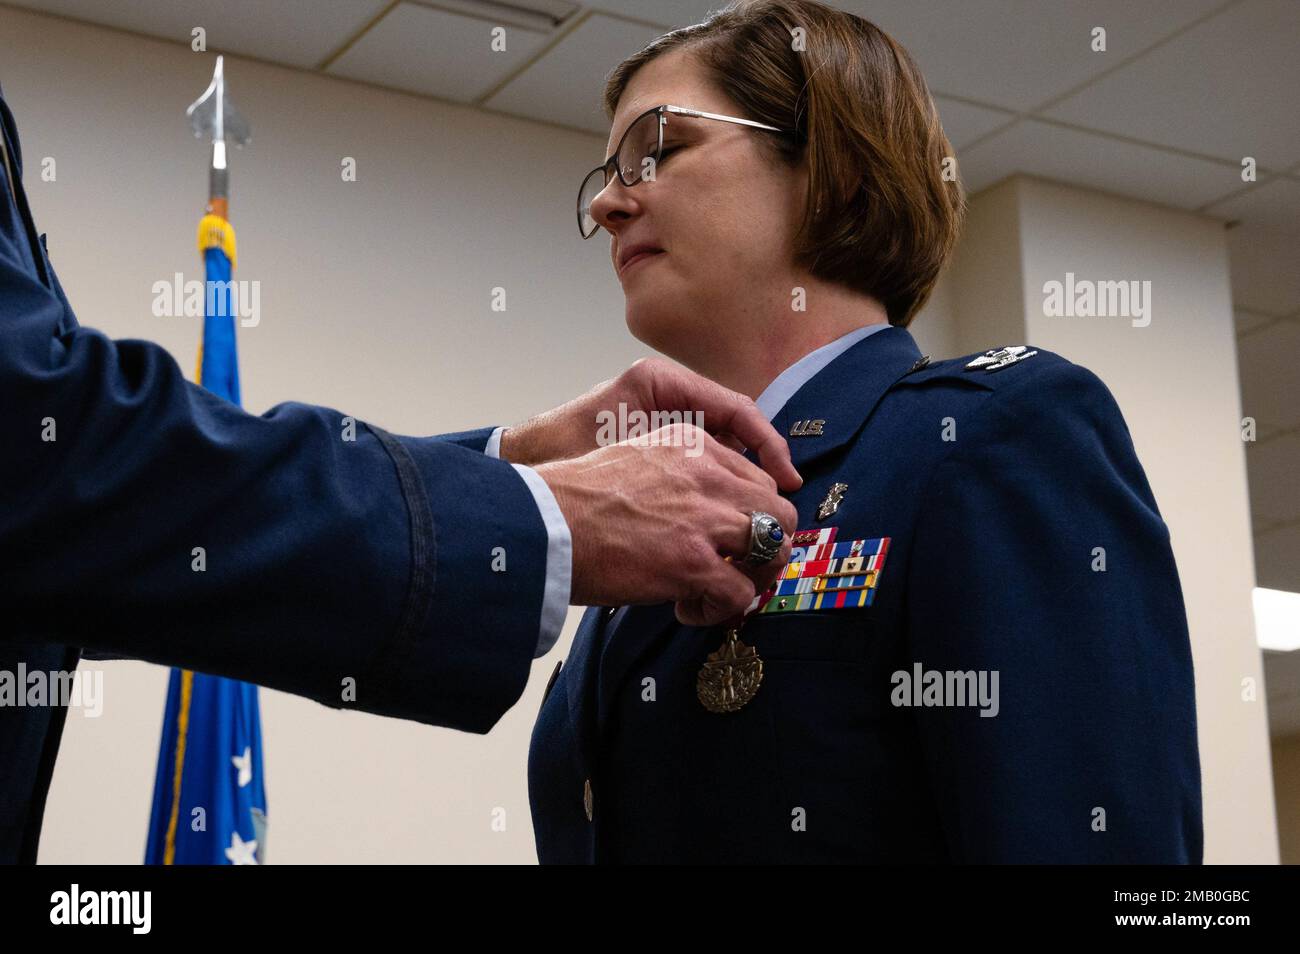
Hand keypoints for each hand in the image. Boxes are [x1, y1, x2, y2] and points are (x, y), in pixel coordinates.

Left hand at [499, 357, 801, 492]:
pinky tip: (722, 523)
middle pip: (736, 430)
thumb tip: (739, 475)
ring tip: (756, 522)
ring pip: (722, 452)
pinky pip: (701, 465)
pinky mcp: (656, 444)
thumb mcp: (624, 449)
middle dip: (761, 470)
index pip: (737, 409)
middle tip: (779, 510)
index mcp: (662, 381)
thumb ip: (677, 454)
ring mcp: (663, 419)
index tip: (785, 481)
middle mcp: (667, 395)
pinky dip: (716, 492)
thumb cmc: (562, 452)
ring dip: (741, 486)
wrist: (523, 468)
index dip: (768, 446)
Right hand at [535, 424, 797, 626]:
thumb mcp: (637, 458)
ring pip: (774, 550)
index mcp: (695, 444)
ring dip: (752, 578)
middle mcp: (708, 475)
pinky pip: (738, 595)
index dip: (755, 514)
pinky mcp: (694, 562)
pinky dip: (721, 610)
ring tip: (717, 592)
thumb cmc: (576, 500)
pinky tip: (688, 607)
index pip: (758, 477)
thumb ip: (679, 475)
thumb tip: (703, 514)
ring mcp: (705, 519)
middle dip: (768, 545)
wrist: (542, 523)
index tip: (736, 538)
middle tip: (739, 569)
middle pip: (780, 511)